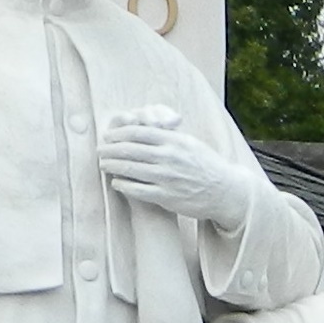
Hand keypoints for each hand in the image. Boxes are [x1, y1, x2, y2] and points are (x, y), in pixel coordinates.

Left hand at [99, 107, 247, 229]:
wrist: (225, 191)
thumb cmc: (206, 165)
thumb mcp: (190, 142)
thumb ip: (168, 135)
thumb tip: (147, 125)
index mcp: (174, 140)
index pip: (138, 132)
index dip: (119, 133)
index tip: (108, 136)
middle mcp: (169, 157)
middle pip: (130, 150)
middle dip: (110, 149)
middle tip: (99, 150)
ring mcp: (167, 178)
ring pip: (131, 169)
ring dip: (112, 166)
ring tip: (102, 165)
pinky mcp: (167, 197)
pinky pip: (138, 190)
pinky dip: (124, 185)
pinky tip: (116, 182)